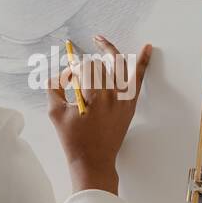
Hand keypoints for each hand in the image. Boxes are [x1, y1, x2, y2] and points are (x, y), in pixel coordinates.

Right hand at [48, 36, 152, 194]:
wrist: (93, 161)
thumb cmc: (74, 140)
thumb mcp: (56, 114)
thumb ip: (54, 88)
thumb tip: (57, 73)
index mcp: (93, 97)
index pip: (85, 68)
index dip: (74, 70)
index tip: (68, 80)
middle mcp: (111, 95)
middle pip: (101, 65)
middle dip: (87, 63)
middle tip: (77, 68)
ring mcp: (123, 99)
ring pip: (119, 66)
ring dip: (109, 53)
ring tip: (100, 41)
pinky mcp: (130, 104)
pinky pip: (138, 79)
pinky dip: (143, 62)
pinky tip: (147, 47)